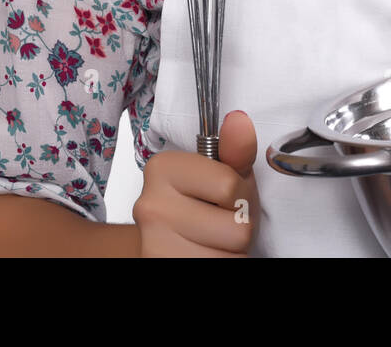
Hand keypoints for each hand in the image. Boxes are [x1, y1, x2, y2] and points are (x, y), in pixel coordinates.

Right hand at [133, 109, 260, 256]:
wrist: (169, 244)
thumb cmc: (205, 207)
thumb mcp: (228, 174)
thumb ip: (237, 151)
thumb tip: (238, 121)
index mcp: (163, 168)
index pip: (230, 187)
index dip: (240, 196)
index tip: (224, 197)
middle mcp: (150, 206)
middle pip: (236, 228)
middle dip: (239, 229)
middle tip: (221, 223)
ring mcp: (152, 244)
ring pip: (229, 257)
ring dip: (231, 253)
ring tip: (214, 242)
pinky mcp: (158, 265)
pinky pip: (219, 269)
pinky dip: (222, 265)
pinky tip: (206, 255)